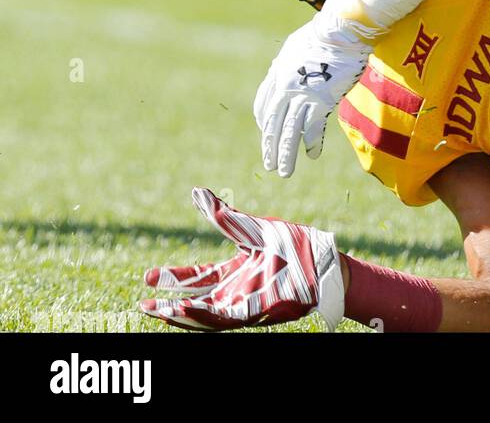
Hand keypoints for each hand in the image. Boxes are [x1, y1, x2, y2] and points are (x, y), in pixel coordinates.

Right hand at [140, 187, 344, 330]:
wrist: (324, 261)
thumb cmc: (295, 244)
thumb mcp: (253, 228)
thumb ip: (224, 216)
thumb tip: (196, 192)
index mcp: (236, 271)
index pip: (198, 278)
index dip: (174, 279)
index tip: (151, 277)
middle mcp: (236, 291)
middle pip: (195, 301)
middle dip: (168, 303)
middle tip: (143, 302)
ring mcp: (244, 304)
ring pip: (204, 316)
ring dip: (180, 314)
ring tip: (155, 310)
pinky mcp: (255, 313)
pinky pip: (223, 319)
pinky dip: (202, 316)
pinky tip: (184, 310)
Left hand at [254, 1, 375, 176]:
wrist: (341, 29)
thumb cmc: (325, 32)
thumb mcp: (296, 46)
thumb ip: (288, 62)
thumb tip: (283, 68)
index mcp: (277, 72)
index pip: (263, 104)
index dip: (265, 123)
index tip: (268, 133)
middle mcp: (285, 86)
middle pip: (272, 123)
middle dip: (270, 146)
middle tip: (270, 165)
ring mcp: (302, 94)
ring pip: (289, 131)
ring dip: (286, 154)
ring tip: (284, 172)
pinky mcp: (320, 99)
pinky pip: (312, 128)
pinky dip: (312, 143)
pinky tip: (312, 154)